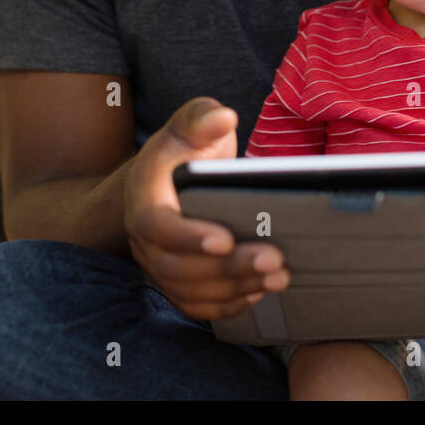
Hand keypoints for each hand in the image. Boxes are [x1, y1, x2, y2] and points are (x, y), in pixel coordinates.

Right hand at [122, 97, 290, 321]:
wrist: (167, 177)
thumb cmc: (184, 148)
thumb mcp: (190, 123)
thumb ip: (201, 118)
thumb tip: (222, 118)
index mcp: (145, 195)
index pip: (156, 224)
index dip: (187, 236)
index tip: (225, 239)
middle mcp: (145, 238)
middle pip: (177, 267)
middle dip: (227, 268)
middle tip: (273, 259)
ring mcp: (159, 264)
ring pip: (190, 291)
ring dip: (236, 288)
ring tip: (279, 275)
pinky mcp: (177, 283)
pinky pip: (198, 305)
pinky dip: (229, 304)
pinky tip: (261, 291)